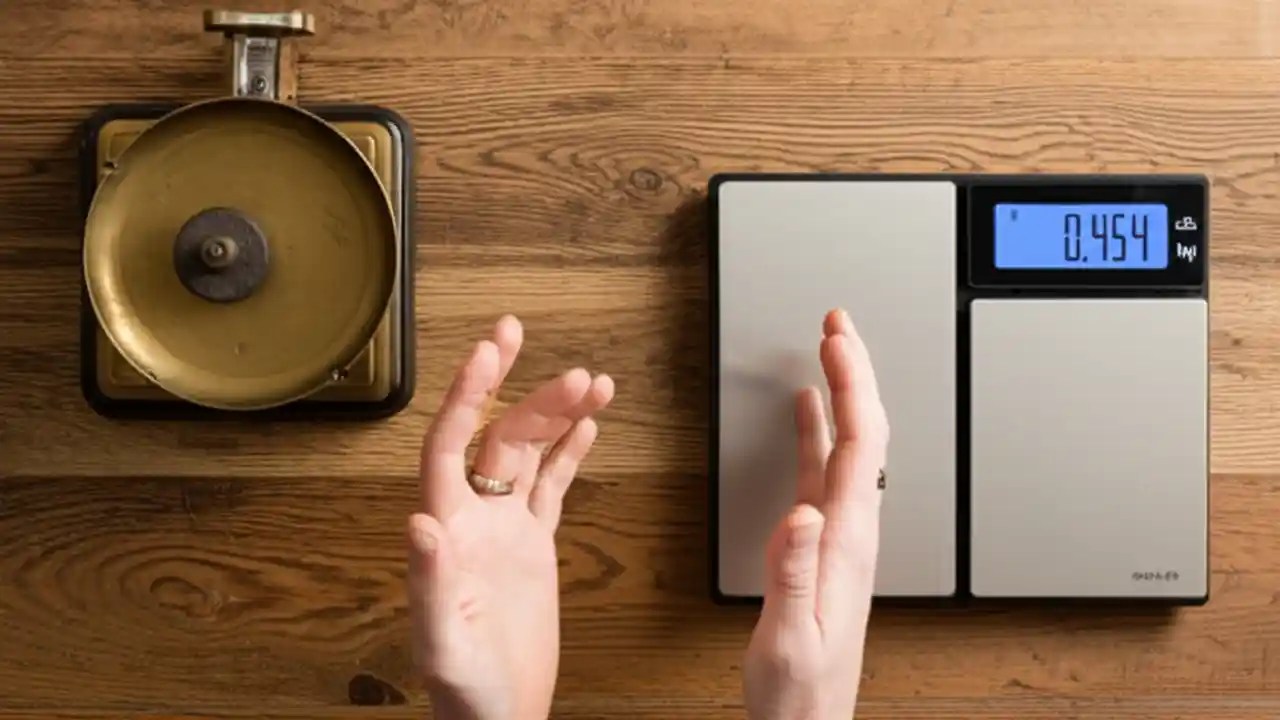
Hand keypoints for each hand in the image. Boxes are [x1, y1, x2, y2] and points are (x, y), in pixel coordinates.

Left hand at [407, 315, 614, 719]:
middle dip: (529, 394)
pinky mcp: (532, 547)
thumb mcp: (442, 645)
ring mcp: (505, 530)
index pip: (451, 444)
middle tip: (564, 362)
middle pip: (500, 437)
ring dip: (558, 416)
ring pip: (530, 453)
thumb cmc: (464, 692)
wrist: (502, 715)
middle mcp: (474, 519)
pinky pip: (551, 486)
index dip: (468, 395)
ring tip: (594, 383)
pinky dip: (570, 453)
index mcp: (449, 531)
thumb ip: (429, 583)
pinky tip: (588, 426)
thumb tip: (419, 523)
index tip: (489, 352)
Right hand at [742, 308, 889, 719]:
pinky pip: (826, 471)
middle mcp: (851, 530)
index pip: (858, 447)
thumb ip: (794, 571)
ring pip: (850, 447)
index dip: (851, 387)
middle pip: (864, 435)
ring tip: (829, 352)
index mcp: (845, 541)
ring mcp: (840, 534)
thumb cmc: (799, 689)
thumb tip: (800, 511)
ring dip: (842, 394)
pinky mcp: (823, 543)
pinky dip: (820, 432)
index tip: (835, 341)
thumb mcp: (790, 634)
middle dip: (854, 373)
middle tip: (837, 325)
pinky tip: (808, 415)